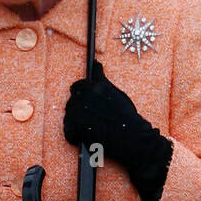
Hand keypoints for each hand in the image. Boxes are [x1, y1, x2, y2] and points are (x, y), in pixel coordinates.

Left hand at [64, 61, 172, 200]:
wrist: (131, 136)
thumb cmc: (126, 116)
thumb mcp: (114, 92)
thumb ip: (101, 80)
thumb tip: (96, 64)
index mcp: (95, 86)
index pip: (78, 86)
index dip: (81, 95)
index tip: (85, 102)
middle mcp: (86, 95)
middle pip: (72, 100)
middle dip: (78, 108)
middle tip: (89, 118)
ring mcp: (80, 110)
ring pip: (69, 114)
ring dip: (75, 121)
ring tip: (89, 128)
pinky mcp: (77, 126)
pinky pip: (68, 130)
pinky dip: (74, 135)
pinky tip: (84, 137)